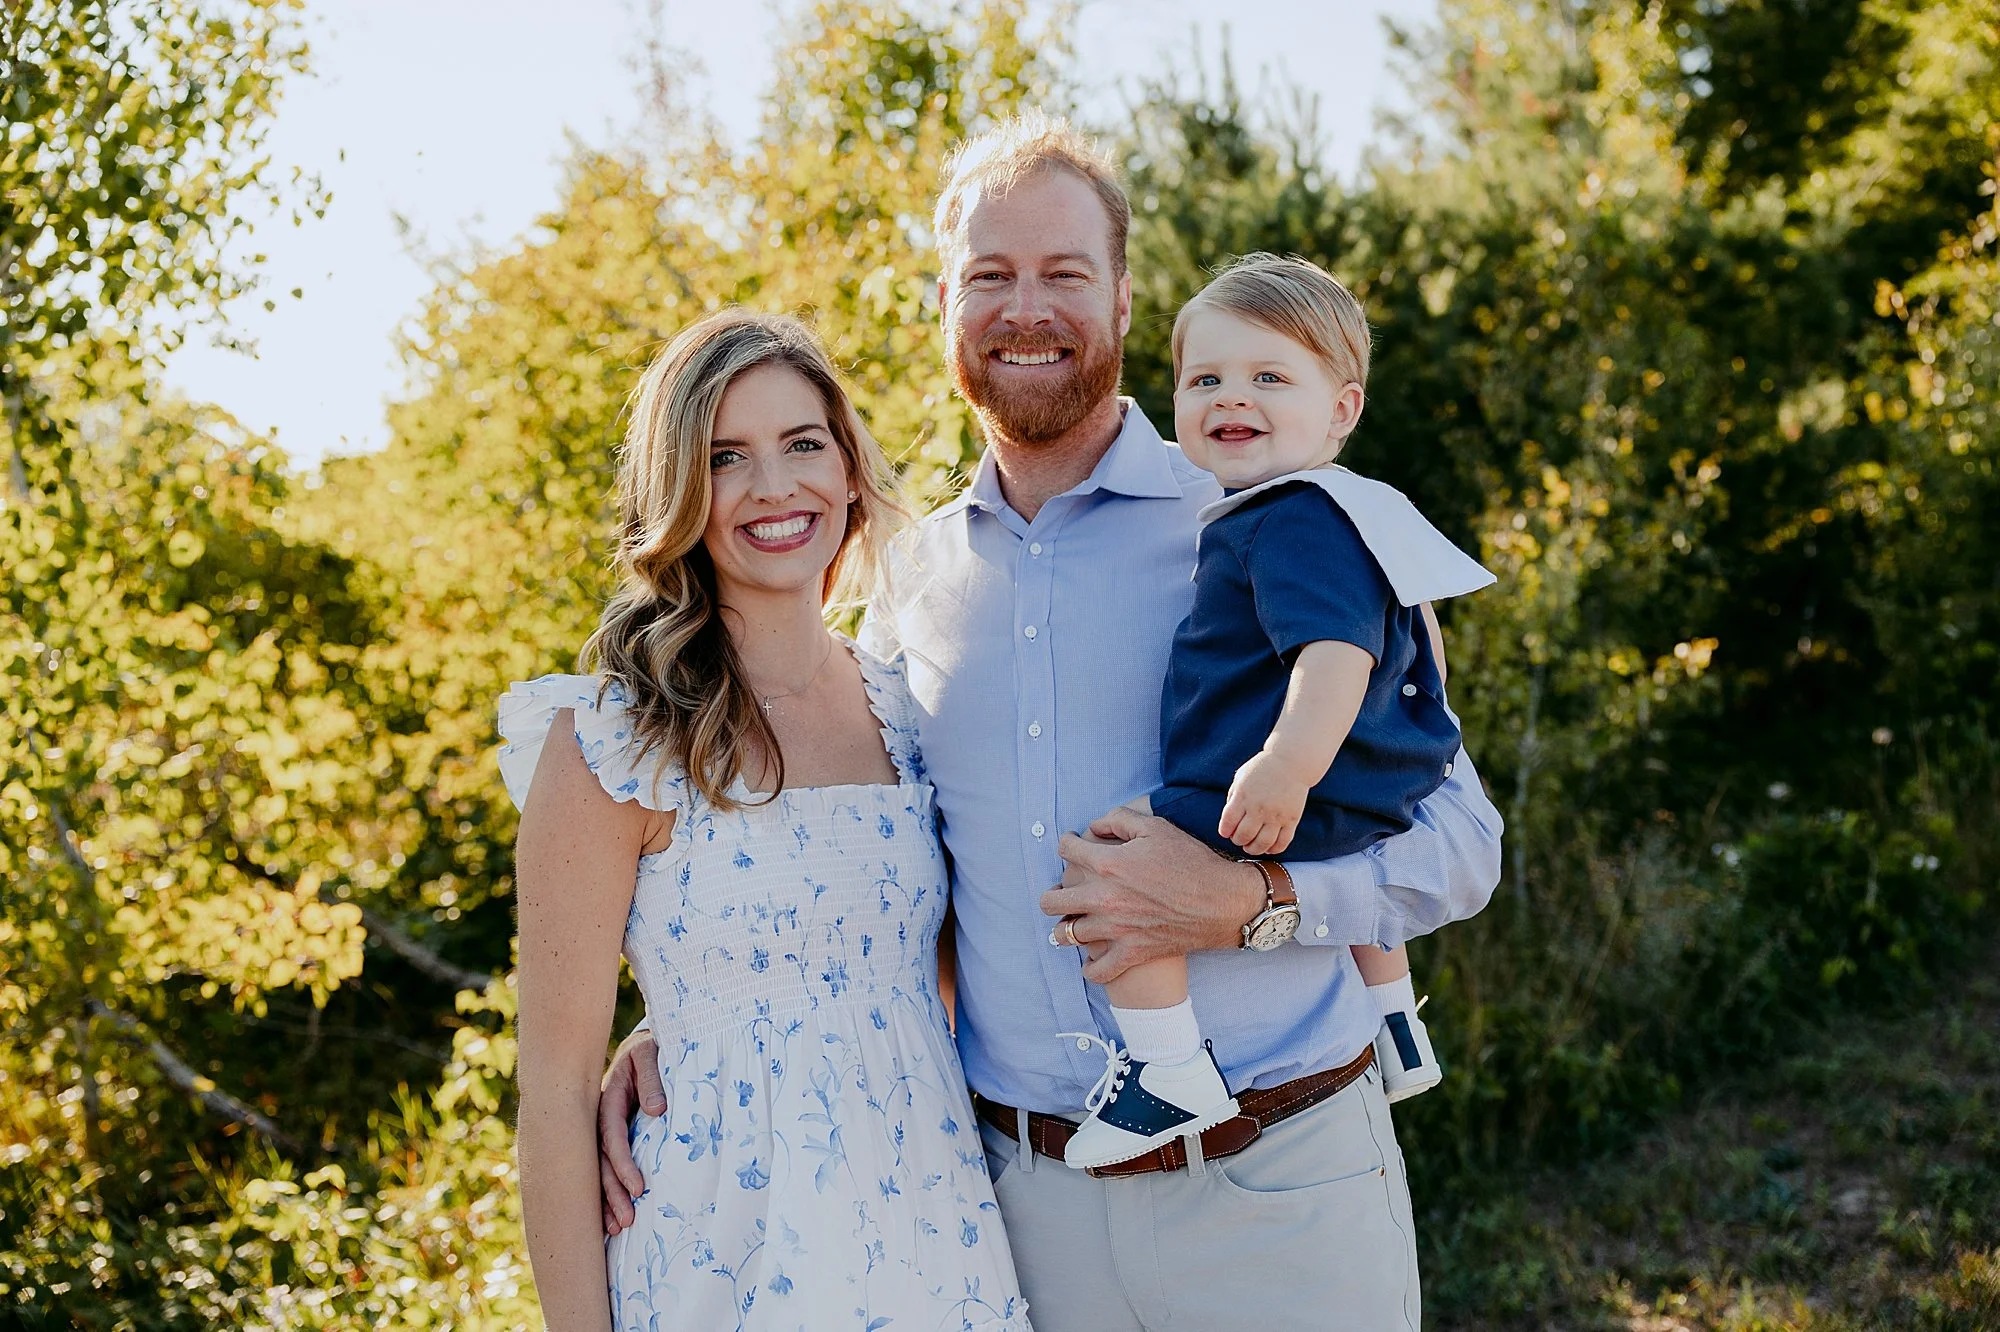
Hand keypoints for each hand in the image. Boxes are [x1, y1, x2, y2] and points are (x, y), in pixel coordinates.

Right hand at [598, 1027, 667, 1235]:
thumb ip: (653, 1078)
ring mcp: (604, 1129)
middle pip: (601, 1160)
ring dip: (606, 1200)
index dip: (622, 1162)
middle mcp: (602, 1117)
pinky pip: (606, 1167)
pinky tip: (610, 1220)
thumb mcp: (650, 1053)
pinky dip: (607, 1192)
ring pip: (599, 1169)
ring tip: (618, 1229)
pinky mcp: (613, 1137)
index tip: (639, 1188)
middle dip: (611, 1192)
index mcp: (609, 1097)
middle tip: (626, 1221)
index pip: (611, 1135)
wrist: (646, 1043)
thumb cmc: (652, 1048)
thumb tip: (657, 1110)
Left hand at [1041, 805, 1264, 984]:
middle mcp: (1104, 898)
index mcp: (1108, 864)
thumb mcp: (1157, 827)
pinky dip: (1091, 967)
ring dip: (1065, 928)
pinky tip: (1092, 959)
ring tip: (1072, 923)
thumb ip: (1119, 820)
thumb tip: (1093, 828)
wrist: (1222, 902)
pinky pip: (1097, 970)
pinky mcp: (1131, 953)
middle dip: (1053, 892)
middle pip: (1051, 900)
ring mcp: (1115, 929)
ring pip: (1066, 935)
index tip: (1073, 847)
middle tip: (1064, 890)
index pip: (1065, 851)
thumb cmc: (1191, 861)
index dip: (1067, 844)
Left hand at [1218, 749, 1311, 855]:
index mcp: (1243, 796)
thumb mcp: (1241, 778)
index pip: (1228, 823)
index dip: (1225, 831)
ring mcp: (1276, 815)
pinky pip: (1282, 842)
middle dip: (1238, 841)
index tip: (1226, 832)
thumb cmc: (1262, 769)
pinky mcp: (1291, 820)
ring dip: (1253, 849)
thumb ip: (1233, 798)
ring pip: (1262, 844)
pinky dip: (1274, 850)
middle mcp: (1259, 808)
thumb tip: (1229, 822)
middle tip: (1239, 839)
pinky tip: (1268, 848)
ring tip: (1251, 847)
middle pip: (1243, 836)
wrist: (1290, 763)